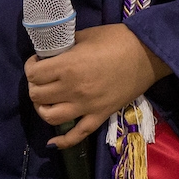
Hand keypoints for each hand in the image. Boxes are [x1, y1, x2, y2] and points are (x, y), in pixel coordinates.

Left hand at [25, 23, 169, 149]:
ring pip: (50, 117)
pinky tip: (53, 142)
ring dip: (43, 109)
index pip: (33, 75)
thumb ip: (66, 45)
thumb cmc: (117, 39)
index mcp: (67, 67)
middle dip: (34, 86)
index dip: (31, 67)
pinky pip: (77, 135)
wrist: (148, 54)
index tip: (37, 63)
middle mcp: (72, 89)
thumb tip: (53, 52)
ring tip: (47, 100)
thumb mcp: (86, 35)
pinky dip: (63, 141)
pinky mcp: (99, 116)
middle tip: (41, 79)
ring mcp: (85, 106)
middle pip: (37, 96)